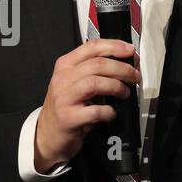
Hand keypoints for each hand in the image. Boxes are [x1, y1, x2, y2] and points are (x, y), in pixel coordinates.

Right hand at [34, 39, 140, 172]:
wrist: (47, 134)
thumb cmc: (66, 107)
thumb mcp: (75, 83)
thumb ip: (94, 72)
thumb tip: (126, 64)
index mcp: (65, 65)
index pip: (92, 47)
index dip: (115, 46)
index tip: (130, 51)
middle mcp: (63, 78)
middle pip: (98, 64)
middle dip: (122, 69)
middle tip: (134, 76)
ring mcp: (64, 98)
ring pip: (96, 83)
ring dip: (117, 87)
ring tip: (125, 93)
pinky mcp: (68, 118)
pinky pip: (95, 111)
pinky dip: (109, 111)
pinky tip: (111, 113)